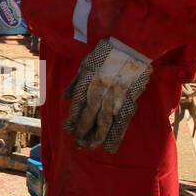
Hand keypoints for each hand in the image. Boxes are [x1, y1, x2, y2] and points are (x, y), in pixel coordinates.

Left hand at [63, 38, 152, 152]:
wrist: (129, 48)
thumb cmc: (105, 54)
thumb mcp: (85, 65)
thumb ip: (75, 83)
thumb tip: (66, 98)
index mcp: (86, 84)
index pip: (77, 107)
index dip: (73, 119)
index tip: (68, 129)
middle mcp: (98, 94)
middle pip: (88, 118)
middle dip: (82, 132)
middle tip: (78, 143)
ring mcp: (114, 99)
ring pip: (104, 123)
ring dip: (96, 137)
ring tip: (90, 146)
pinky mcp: (128, 102)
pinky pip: (121, 123)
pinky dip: (116, 135)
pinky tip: (111, 145)